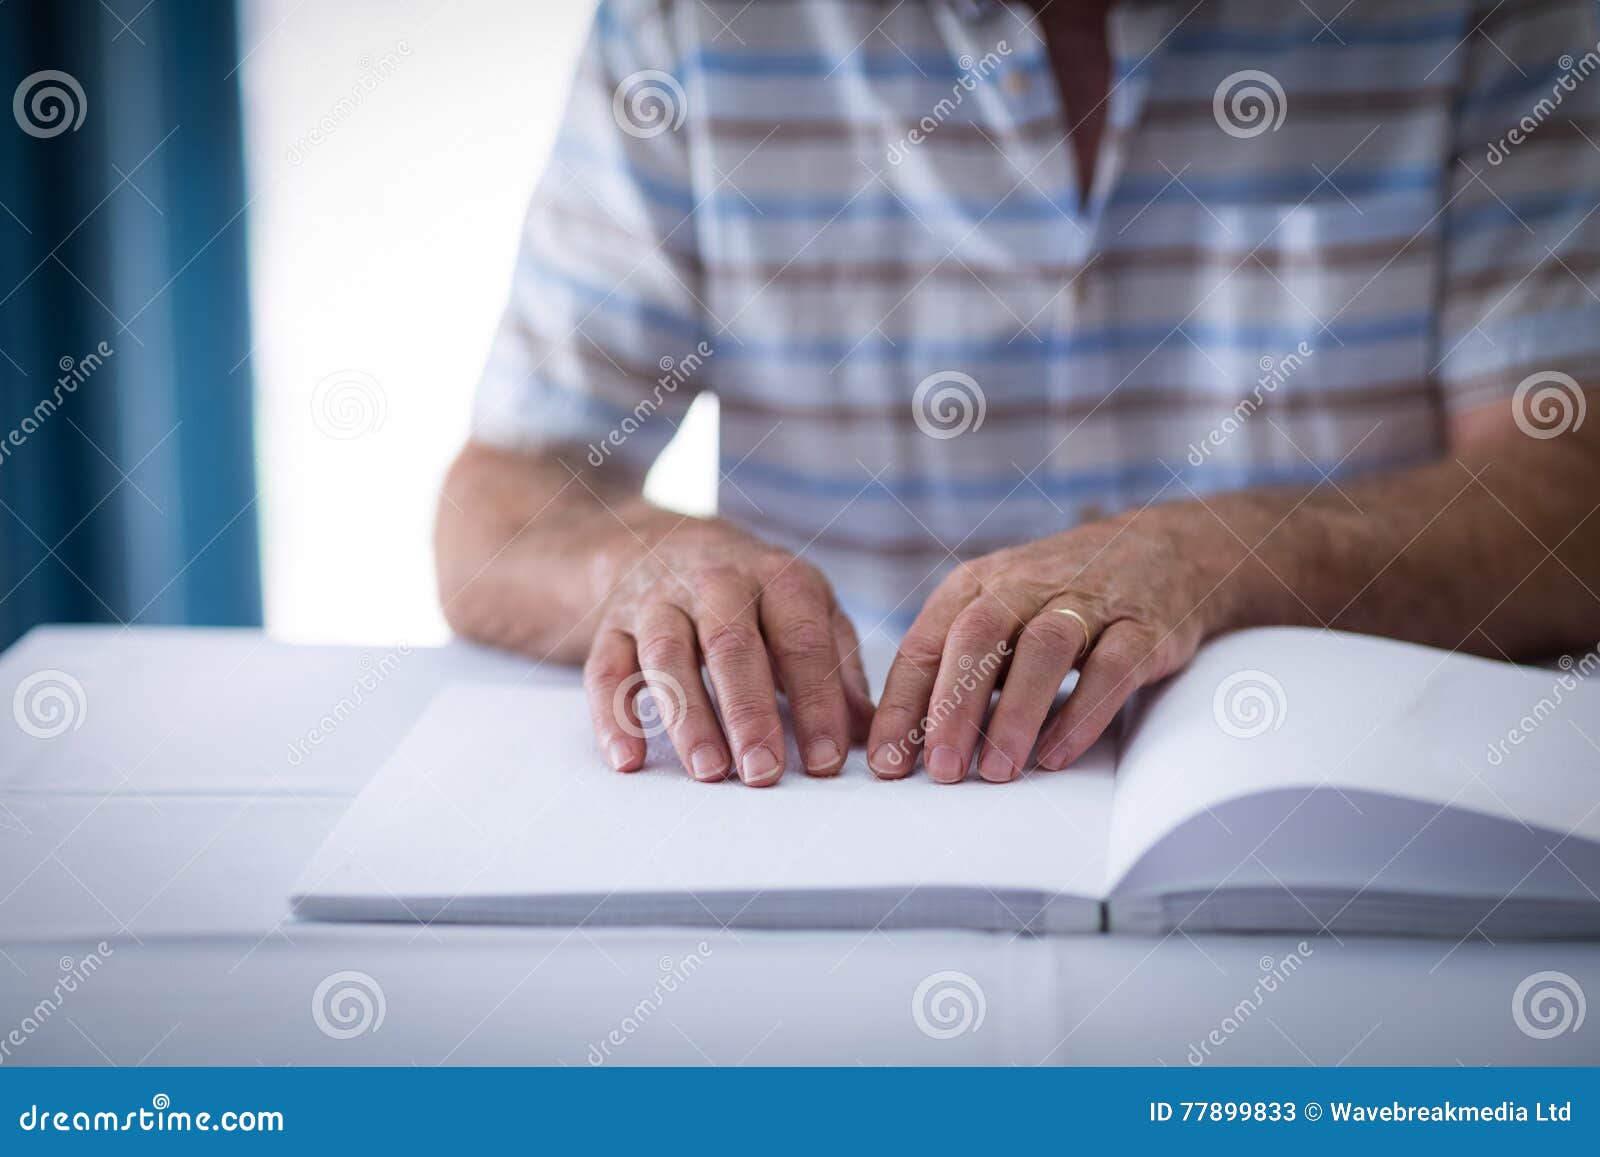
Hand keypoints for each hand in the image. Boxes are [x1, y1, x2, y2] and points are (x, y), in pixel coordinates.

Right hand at [584, 516, 873, 785]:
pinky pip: (606, 668)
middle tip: (764, 773)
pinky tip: (628, 759)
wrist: (660, 540)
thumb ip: (839, 670)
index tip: (826, 761)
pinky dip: (612, 715)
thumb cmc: (753, 593)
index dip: (817, 702)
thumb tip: (872, 734)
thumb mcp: (808, 612)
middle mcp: (716, 583)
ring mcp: (658, 601)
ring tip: (708, 771)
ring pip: (668, 655)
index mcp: (779, 579)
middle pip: (731, 644)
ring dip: (687, 716)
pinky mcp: (613, 624)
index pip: (802, 641)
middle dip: (749, 713)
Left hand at [866, 509, 1222, 781]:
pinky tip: (1056, 753)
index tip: (886, 761)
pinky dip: (1083, 712)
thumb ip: (955, 668)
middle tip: (941, 770)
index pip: (924, 644)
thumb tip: (903, 743)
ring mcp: (1086, 604)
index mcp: (975, 587)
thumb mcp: (996, 615)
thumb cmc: (1057, 599)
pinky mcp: (1141, 627)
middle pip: (977, 638)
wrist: (1162, 550)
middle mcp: (1024, 587)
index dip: (901, 705)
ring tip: (998, 771)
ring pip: (1042, 649)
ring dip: (1016, 713)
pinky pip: (1111, 668)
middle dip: (953, 707)